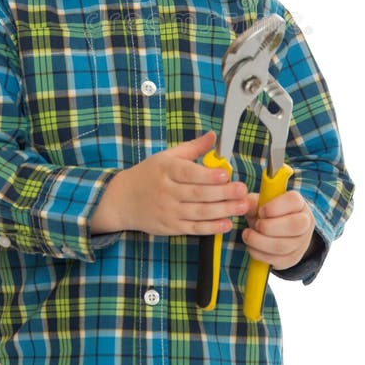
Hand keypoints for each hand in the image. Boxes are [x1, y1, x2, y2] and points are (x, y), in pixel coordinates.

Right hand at [91, 132, 248, 236]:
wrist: (122, 200)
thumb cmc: (148, 174)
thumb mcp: (166, 156)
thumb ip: (192, 148)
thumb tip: (213, 135)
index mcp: (166, 170)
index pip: (188, 173)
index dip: (207, 175)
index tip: (226, 174)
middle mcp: (167, 191)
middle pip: (198, 194)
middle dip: (223, 193)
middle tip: (242, 190)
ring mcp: (169, 211)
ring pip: (199, 212)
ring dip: (223, 210)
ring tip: (242, 206)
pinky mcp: (170, 227)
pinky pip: (194, 228)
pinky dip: (211, 228)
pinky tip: (227, 223)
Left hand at [242, 190, 315, 270]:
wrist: (278, 231)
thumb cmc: (269, 213)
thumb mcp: (261, 203)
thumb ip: (253, 202)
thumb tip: (245, 204)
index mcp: (299, 203)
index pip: (294, 201)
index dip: (274, 207)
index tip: (261, 211)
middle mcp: (306, 222)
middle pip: (294, 226)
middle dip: (268, 227)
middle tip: (256, 225)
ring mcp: (301, 242)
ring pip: (283, 246)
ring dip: (259, 241)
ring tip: (247, 235)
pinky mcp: (293, 258)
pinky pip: (276, 259)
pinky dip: (259, 253)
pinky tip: (251, 246)